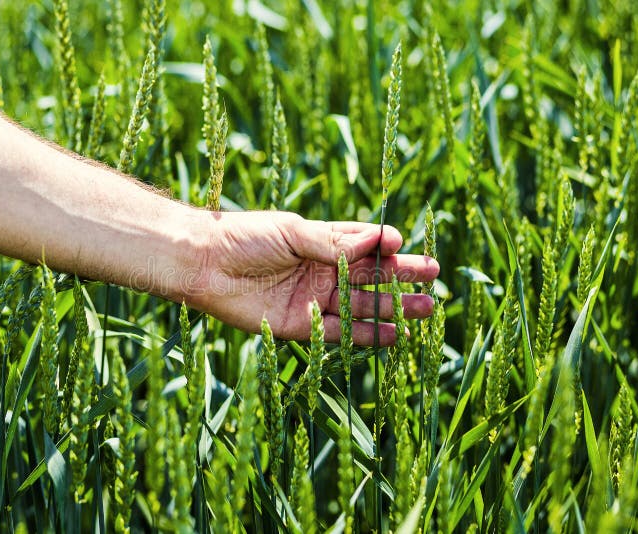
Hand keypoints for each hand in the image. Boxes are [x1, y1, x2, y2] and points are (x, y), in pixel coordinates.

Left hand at [192, 211, 439, 345]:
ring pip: (362, 305)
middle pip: (370, 276)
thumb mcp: (292, 231)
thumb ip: (334, 242)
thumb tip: (381, 238)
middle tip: (434, 278)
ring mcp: (314, 299)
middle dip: (402, 277)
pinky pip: (340, 332)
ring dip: (393, 308)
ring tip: (426, 309)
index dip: (386, 246)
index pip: (364, 245)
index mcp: (321, 242)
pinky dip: (367, 334)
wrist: (203, 265)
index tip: (405, 245)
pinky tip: (395, 333)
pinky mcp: (300, 326)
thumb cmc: (244, 237)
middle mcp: (322, 271)